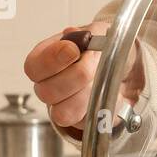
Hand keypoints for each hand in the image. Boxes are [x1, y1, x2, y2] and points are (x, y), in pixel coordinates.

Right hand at [23, 21, 113, 135]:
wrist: (122, 65)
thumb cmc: (101, 48)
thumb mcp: (96, 34)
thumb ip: (85, 35)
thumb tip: (71, 35)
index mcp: (43, 61)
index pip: (33, 67)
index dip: (52, 60)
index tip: (73, 50)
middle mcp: (46, 86)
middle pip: (47, 92)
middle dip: (77, 77)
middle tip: (94, 64)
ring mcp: (60, 106)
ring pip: (63, 112)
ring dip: (88, 95)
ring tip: (102, 79)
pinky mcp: (80, 121)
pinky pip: (85, 123)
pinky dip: (100, 108)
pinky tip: (108, 94)